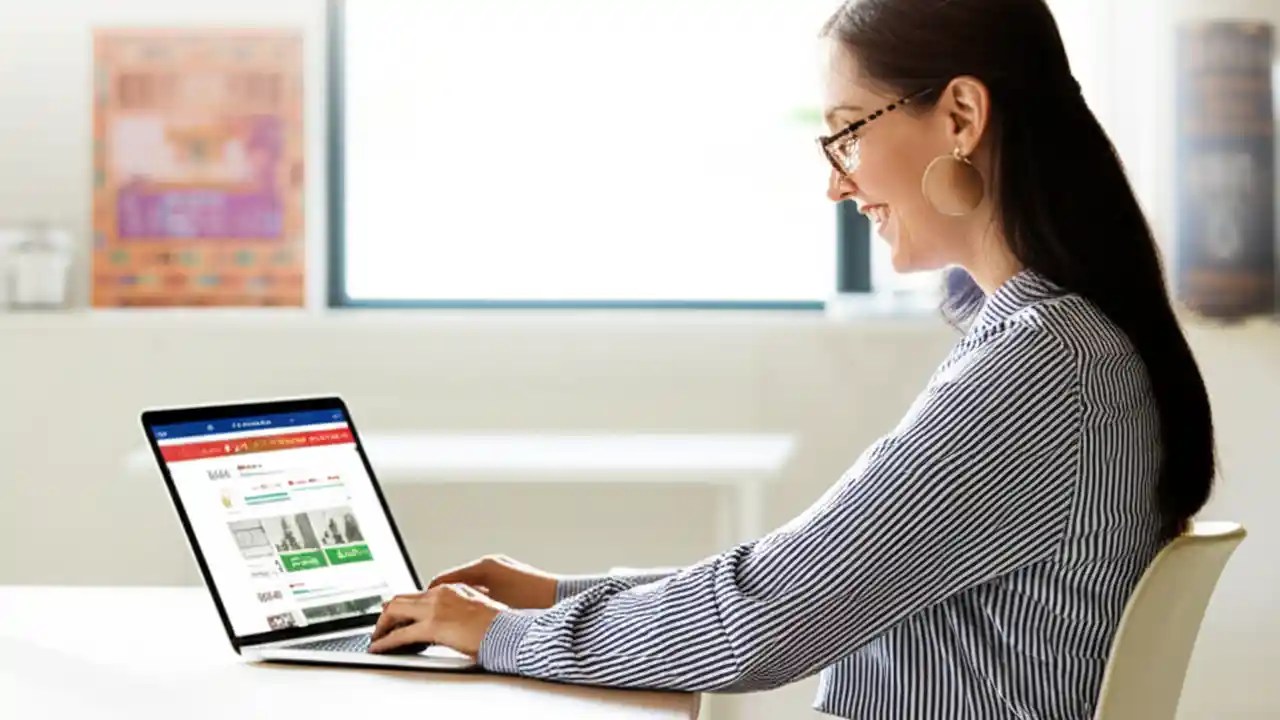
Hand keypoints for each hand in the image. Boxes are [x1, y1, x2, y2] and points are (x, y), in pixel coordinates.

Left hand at [369, 583, 507, 655]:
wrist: (509, 630)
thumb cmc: (501, 624)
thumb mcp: (478, 608)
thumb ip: (461, 609)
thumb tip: (451, 621)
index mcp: (453, 588)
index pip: (418, 594)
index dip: (403, 606)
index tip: (396, 616)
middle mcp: (440, 593)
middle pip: (401, 599)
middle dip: (387, 614)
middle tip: (381, 628)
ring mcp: (435, 607)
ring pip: (395, 611)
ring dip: (382, 626)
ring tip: (377, 639)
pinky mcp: (433, 625)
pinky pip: (400, 634)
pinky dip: (386, 642)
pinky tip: (380, 648)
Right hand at [425, 554, 558, 609]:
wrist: (564, 598)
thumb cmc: (534, 604)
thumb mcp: (494, 608)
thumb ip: (468, 607)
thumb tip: (447, 613)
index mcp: (483, 567)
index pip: (443, 579)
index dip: (430, 596)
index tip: (421, 608)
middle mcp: (491, 563)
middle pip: (455, 579)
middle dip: (443, 597)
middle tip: (433, 614)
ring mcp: (501, 567)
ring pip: (470, 582)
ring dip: (461, 597)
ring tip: (454, 615)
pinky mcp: (511, 575)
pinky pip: (485, 584)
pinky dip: (477, 596)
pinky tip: (479, 613)